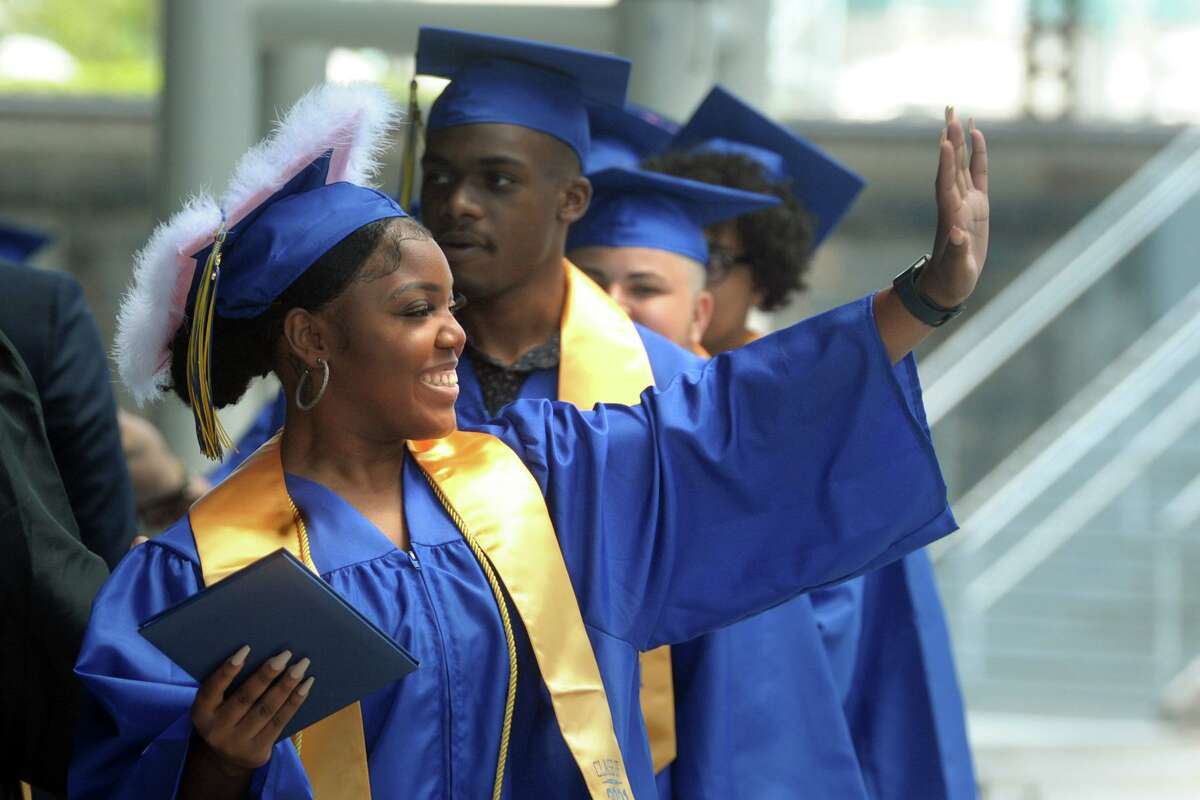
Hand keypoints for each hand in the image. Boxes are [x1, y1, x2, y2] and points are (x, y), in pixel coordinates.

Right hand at [190, 645, 313, 772]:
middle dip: (267, 674)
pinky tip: (306, 685)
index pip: (212, 689)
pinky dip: (295, 701)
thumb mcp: (215, 706)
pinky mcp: (258, 751)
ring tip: (301, 666)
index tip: (246, 648)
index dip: (227, 670)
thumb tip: (261, 654)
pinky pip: (279, 721)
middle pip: (246, 697)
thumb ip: (229, 685)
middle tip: (285, 654)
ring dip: (287, 685)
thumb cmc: (225, 718)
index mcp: (201, 713)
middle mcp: (216, 729)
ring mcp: (237, 742)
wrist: (225, 760)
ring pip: (266, 709)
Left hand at [921, 106, 988, 307]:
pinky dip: (978, 155)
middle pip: (952, 166)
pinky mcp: (977, 205)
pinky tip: (978, 135)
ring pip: (962, 164)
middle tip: (950, 112)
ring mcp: (965, 201)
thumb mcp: (957, 268)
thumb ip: (957, 250)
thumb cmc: (952, 278)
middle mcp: (955, 203)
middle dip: (950, 140)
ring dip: (960, 140)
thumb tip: (956, 233)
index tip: (945, 142)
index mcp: (950, 216)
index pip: (946, 185)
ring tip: (960, 115)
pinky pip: (978, 174)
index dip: (947, 164)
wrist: (949, 284)